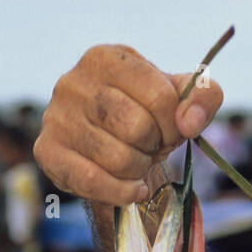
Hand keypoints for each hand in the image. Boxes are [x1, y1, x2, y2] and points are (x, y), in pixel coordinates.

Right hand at [34, 45, 223, 206]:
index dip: (175, 124)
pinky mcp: (48, 153)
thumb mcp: (180, 99)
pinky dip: (122, 193)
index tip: (171, 131)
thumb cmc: (146, 118)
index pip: (159, 96)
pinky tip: (132, 189)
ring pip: (117, 158)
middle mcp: (73, 81)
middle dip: (154, 147)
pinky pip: (93, 181)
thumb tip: (190, 122)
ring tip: (136, 164)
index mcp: (106, 58)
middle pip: (136, 128)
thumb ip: (204, 96)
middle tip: (150, 149)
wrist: (109, 151)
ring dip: (139, 171)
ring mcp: (56, 117)